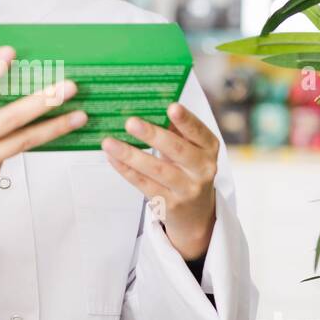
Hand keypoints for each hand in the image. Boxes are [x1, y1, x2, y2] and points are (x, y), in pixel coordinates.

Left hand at [101, 101, 217, 259]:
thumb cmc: (188, 170)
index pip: (199, 132)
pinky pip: (144, 184)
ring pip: (157, 170)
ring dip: (130, 154)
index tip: (171, 106)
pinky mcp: (169, 204)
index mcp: (210, 149)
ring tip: (109, 142)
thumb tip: (150, 105)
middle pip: (177, 150)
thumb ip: (176, 130)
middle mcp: (203, 169)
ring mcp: (187, 189)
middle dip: (153, 135)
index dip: (186, 120)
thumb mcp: (191, 149)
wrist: (196, 214)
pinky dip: (126, 170)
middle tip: (130, 122)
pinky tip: (112, 157)